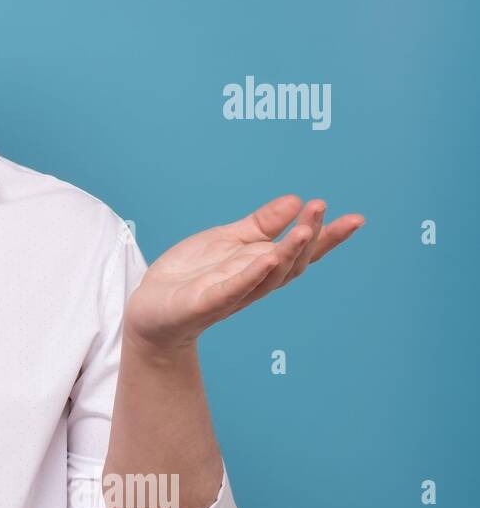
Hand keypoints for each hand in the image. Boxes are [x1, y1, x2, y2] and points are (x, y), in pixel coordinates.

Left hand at [123, 194, 364, 352]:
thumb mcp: (228, 240)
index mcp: (261, 266)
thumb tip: (296, 200)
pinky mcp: (206, 304)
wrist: (152, 307)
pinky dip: (251, 274)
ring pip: (268, 276)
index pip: (302, 252)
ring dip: (288, 252)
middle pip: (291, 263)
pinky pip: (232, 289)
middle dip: (309, 237)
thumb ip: (261, 224)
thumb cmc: (192, 274)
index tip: (356, 219)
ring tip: (305, 229)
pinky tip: (266, 257)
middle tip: (321, 209)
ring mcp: (232, 294)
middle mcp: (254, 282)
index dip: (328, 237)